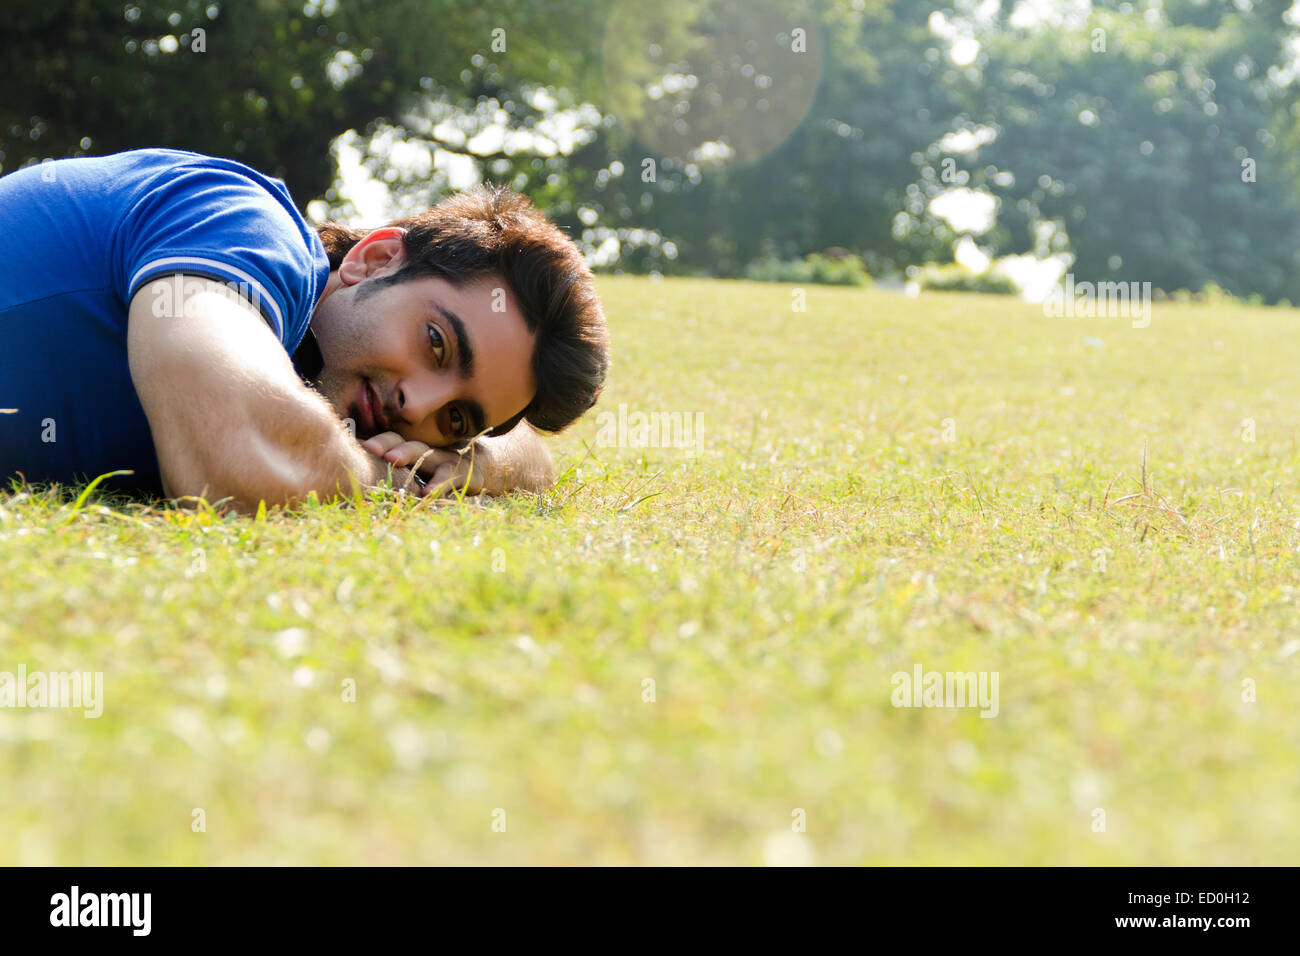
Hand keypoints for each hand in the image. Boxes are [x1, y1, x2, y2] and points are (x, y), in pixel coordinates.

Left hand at [360, 431, 485, 496]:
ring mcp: (445, 460)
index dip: (376, 441)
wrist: (481, 472)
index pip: (391, 441)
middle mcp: (427, 452)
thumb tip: (356, 484)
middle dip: (387, 444)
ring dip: (408, 454)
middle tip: (371, 449)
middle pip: (404, 442)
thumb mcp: (418, 474)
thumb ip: (394, 474)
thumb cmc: (440, 476)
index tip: (357, 446)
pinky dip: (438, 486)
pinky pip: (448, 478)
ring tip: (392, 460)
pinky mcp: (463, 474)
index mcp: (412, 451)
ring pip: (425, 454)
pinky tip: (427, 494)